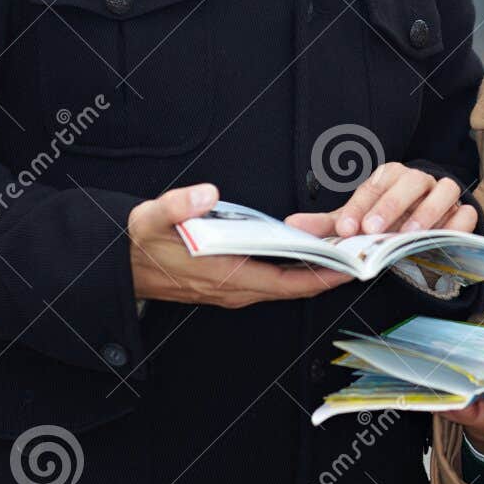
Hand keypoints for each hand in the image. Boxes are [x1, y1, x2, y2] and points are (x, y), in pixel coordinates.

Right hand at [130, 183, 353, 307]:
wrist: (123, 266)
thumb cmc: (142, 243)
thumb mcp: (151, 217)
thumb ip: (178, 205)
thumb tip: (207, 193)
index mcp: (226, 276)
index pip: (286, 283)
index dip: (322, 277)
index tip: (350, 267)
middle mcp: (235, 289)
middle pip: (295, 286)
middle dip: (328, 272)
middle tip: (360, 253)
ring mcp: (234, 289)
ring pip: (285, 284)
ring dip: (314, 271)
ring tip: (344, 250)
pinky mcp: (231, 284)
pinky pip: (272, 280)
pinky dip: (295, 269)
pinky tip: (309, 252)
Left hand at [284, 161, 476, 237]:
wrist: (421, 227)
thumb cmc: (386, 221)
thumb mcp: (357, 222)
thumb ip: (327, 225)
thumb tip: (291, 225)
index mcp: (390, 176)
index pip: (374, 185)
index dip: (359, 207)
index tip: (345, 230)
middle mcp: (419, 180)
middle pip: (410, 181)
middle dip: (390, 206)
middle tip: (372, 231)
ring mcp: (444, 194)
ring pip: (444, 190)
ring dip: (426, 212)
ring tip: (407, 236)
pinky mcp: (463, 212)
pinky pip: (467, 213)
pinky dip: (458, 223)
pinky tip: (443, 237)